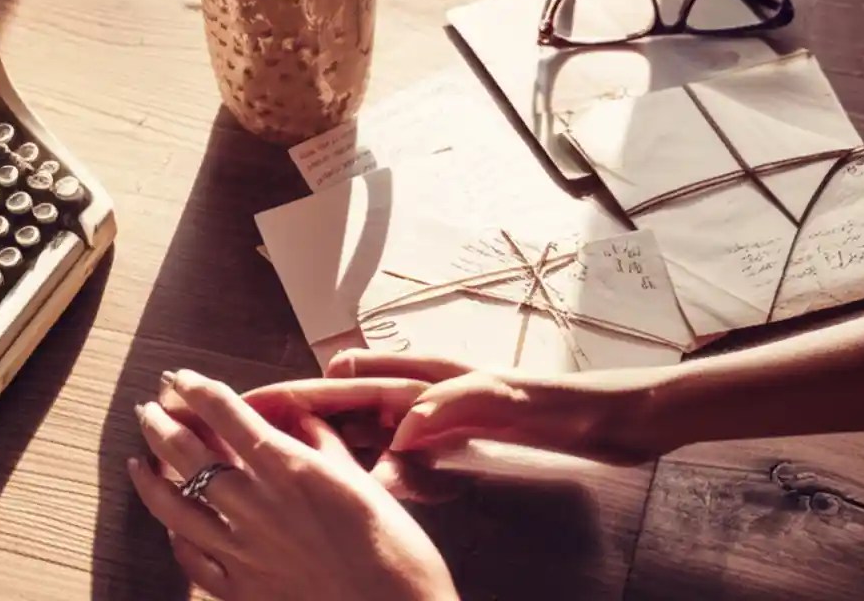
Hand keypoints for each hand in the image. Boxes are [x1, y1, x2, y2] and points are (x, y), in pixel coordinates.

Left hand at [128, 369, 458, 600]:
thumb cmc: (393, 549)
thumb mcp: (363, 481)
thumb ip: (324, 445)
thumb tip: (300, 417)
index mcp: (290, 468)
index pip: (227, 415)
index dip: (197, 390)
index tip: (179, 376)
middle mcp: (256, 504)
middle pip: (187, 455)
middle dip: (161, 425)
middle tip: (147, 409)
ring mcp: (242, 550)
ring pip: (174, 507)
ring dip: (149, 479)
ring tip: (136, 461)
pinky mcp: (240, 590)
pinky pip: (191, 560)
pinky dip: (175, 538)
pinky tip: (169, 526)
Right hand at [252, 350, 672, 468]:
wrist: (616, 417)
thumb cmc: (564, 404)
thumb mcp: (506, 400)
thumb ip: (450, 406)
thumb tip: (396, 427)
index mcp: (428, 376)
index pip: (344, 383)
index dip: (296, 395)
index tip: (250, 406)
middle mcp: (424, 392)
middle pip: (342, 402)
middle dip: (296, 416)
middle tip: (247, 437)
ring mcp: (439, 415)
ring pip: (365, 428)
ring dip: (328, 441)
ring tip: (285, 462)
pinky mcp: (457, 437)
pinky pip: (399, 451)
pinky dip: (373, 464)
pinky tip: (364, 486)